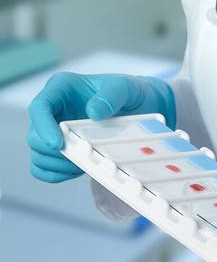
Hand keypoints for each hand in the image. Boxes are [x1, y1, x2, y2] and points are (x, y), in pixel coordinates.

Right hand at [28, 72, 175, 182]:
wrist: (137, 107)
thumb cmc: (128, 93)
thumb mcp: (126, 88)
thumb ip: (112, 96)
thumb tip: (93, 112)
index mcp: (62, 87)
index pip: (39, 107)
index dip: (43, 127)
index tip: (59, 143)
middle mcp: (52, 108)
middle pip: (34, 136)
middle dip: (54, 151)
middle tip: (80, 155)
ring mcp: (52, 129)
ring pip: (37, 154)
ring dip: (58, 165)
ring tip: (85, 162)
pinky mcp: (56, 147)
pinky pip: (42, 167)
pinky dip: (56, 174)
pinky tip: (78, 169)